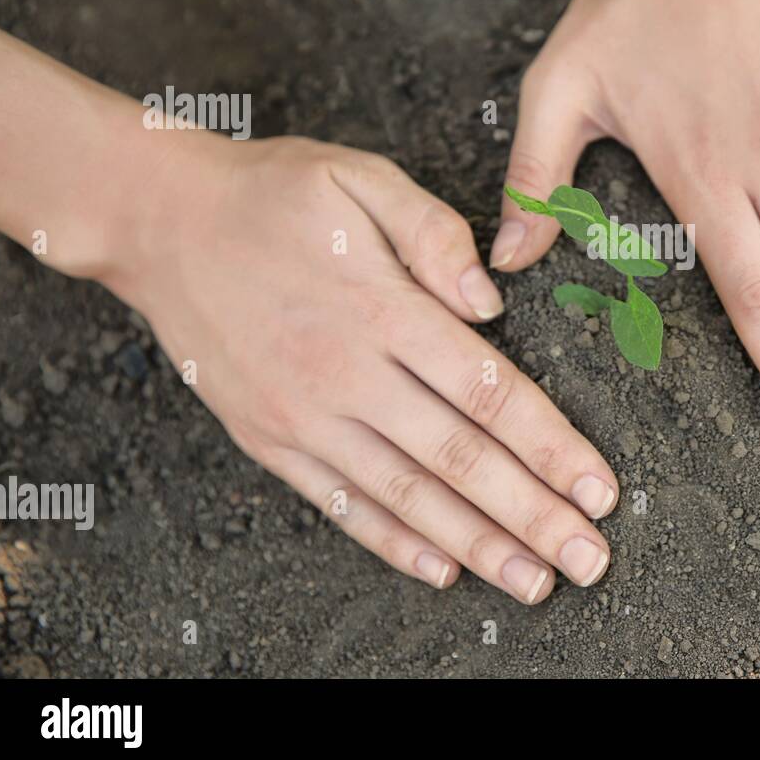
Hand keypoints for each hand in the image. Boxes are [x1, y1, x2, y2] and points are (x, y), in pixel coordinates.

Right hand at [107, 134, 617, 602]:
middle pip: (461, 460)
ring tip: (534, 581)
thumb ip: (435, 233)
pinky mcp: (269, 440)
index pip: (490, 393)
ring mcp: (304, 416)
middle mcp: (348, 375)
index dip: (553, 447)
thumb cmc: (271, 194)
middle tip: (588, 559)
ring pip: (408, 496)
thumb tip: (491, 301)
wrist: (159, 224)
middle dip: (534, 515)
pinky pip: (341, 505)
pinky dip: (394, 543)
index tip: (601, 488)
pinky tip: (441, 570)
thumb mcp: (360, 178)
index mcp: (384, 310)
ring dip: (478, 545)